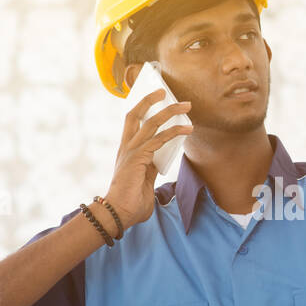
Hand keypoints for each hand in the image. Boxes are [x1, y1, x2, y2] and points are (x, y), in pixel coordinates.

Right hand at [103, 88, 192, 229]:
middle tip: (164, 91)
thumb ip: (151, 170)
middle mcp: (126, 147)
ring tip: (186, 105)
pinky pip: (159, 138)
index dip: (143, 109)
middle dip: (150, 100)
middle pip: (136, 114)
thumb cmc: (130, 204)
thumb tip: (159, 163)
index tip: (155, 100)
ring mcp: (131, 151)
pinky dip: (175, 131)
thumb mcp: (144, 182)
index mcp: (126, 152)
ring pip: (151, 122)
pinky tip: (187, 129)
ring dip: (170, 111)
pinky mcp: (139, 157)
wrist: (118, 214)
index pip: (133, 124)